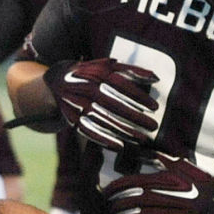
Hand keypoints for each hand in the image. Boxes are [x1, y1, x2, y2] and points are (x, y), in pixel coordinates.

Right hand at [43, 59, 158, 151]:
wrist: (57, 81)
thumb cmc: (92, 74)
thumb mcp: (108, 67)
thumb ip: (132, 70)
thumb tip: (156, 78)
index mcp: (97, 73)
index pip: (122, 85)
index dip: (139, 97)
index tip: (154, 107)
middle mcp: (87, 88)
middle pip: (114, 104)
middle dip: (135, 117)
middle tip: (153, 126)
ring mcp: (78, 104)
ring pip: (103, 119)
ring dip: (124, 131)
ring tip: (142, 139)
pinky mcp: (72, 118)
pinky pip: (89, 131)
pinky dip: (104, 139)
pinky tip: (120, 146)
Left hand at [102, 153, 213, 213]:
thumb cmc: (197, 181)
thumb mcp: (180, 165)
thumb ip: (159, 159)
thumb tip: (139, 149)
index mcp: (167, 180)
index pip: (132, 184)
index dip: (115, 189)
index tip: (106, 192)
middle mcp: (167, 197)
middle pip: (132, 201)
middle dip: (116, 204)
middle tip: (109, 205)